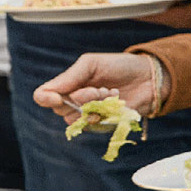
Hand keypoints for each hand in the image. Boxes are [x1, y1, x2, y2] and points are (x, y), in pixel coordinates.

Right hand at [32, 53, 164, 123]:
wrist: (147, 77)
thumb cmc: (118, 67)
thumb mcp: (91, 64)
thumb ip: (70, 77)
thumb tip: (50, 91)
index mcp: (68, 84)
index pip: (44, 96)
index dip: (44, 98)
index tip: (55, 97)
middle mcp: (74, 101)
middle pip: (60, 109)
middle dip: (79, 99)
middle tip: (97, 89)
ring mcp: (88, 114)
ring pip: (77, 119)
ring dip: (93, 106)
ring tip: (110, 93)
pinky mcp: (103, 125)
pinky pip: (94, 125)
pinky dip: (104, 113)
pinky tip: (116, 102)